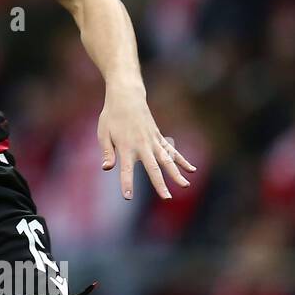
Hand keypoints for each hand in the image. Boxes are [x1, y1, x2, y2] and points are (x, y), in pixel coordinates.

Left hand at [97, 82, 196, 199]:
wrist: (126, 97)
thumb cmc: (111, 117)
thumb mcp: (103, 133)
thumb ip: (107, 151)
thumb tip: (106, 168)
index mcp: (125, 146)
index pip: (125, 169)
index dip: (127, 183)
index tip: (128, 196)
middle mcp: (141, 145)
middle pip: (152, 168)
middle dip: (160, 184)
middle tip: (167, 198)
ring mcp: (153, 141)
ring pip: (167, 160)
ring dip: (176, 174)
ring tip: (185, 186)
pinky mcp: (159, 137)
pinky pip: (172, 151)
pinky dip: (182, 161)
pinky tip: (191, 170)